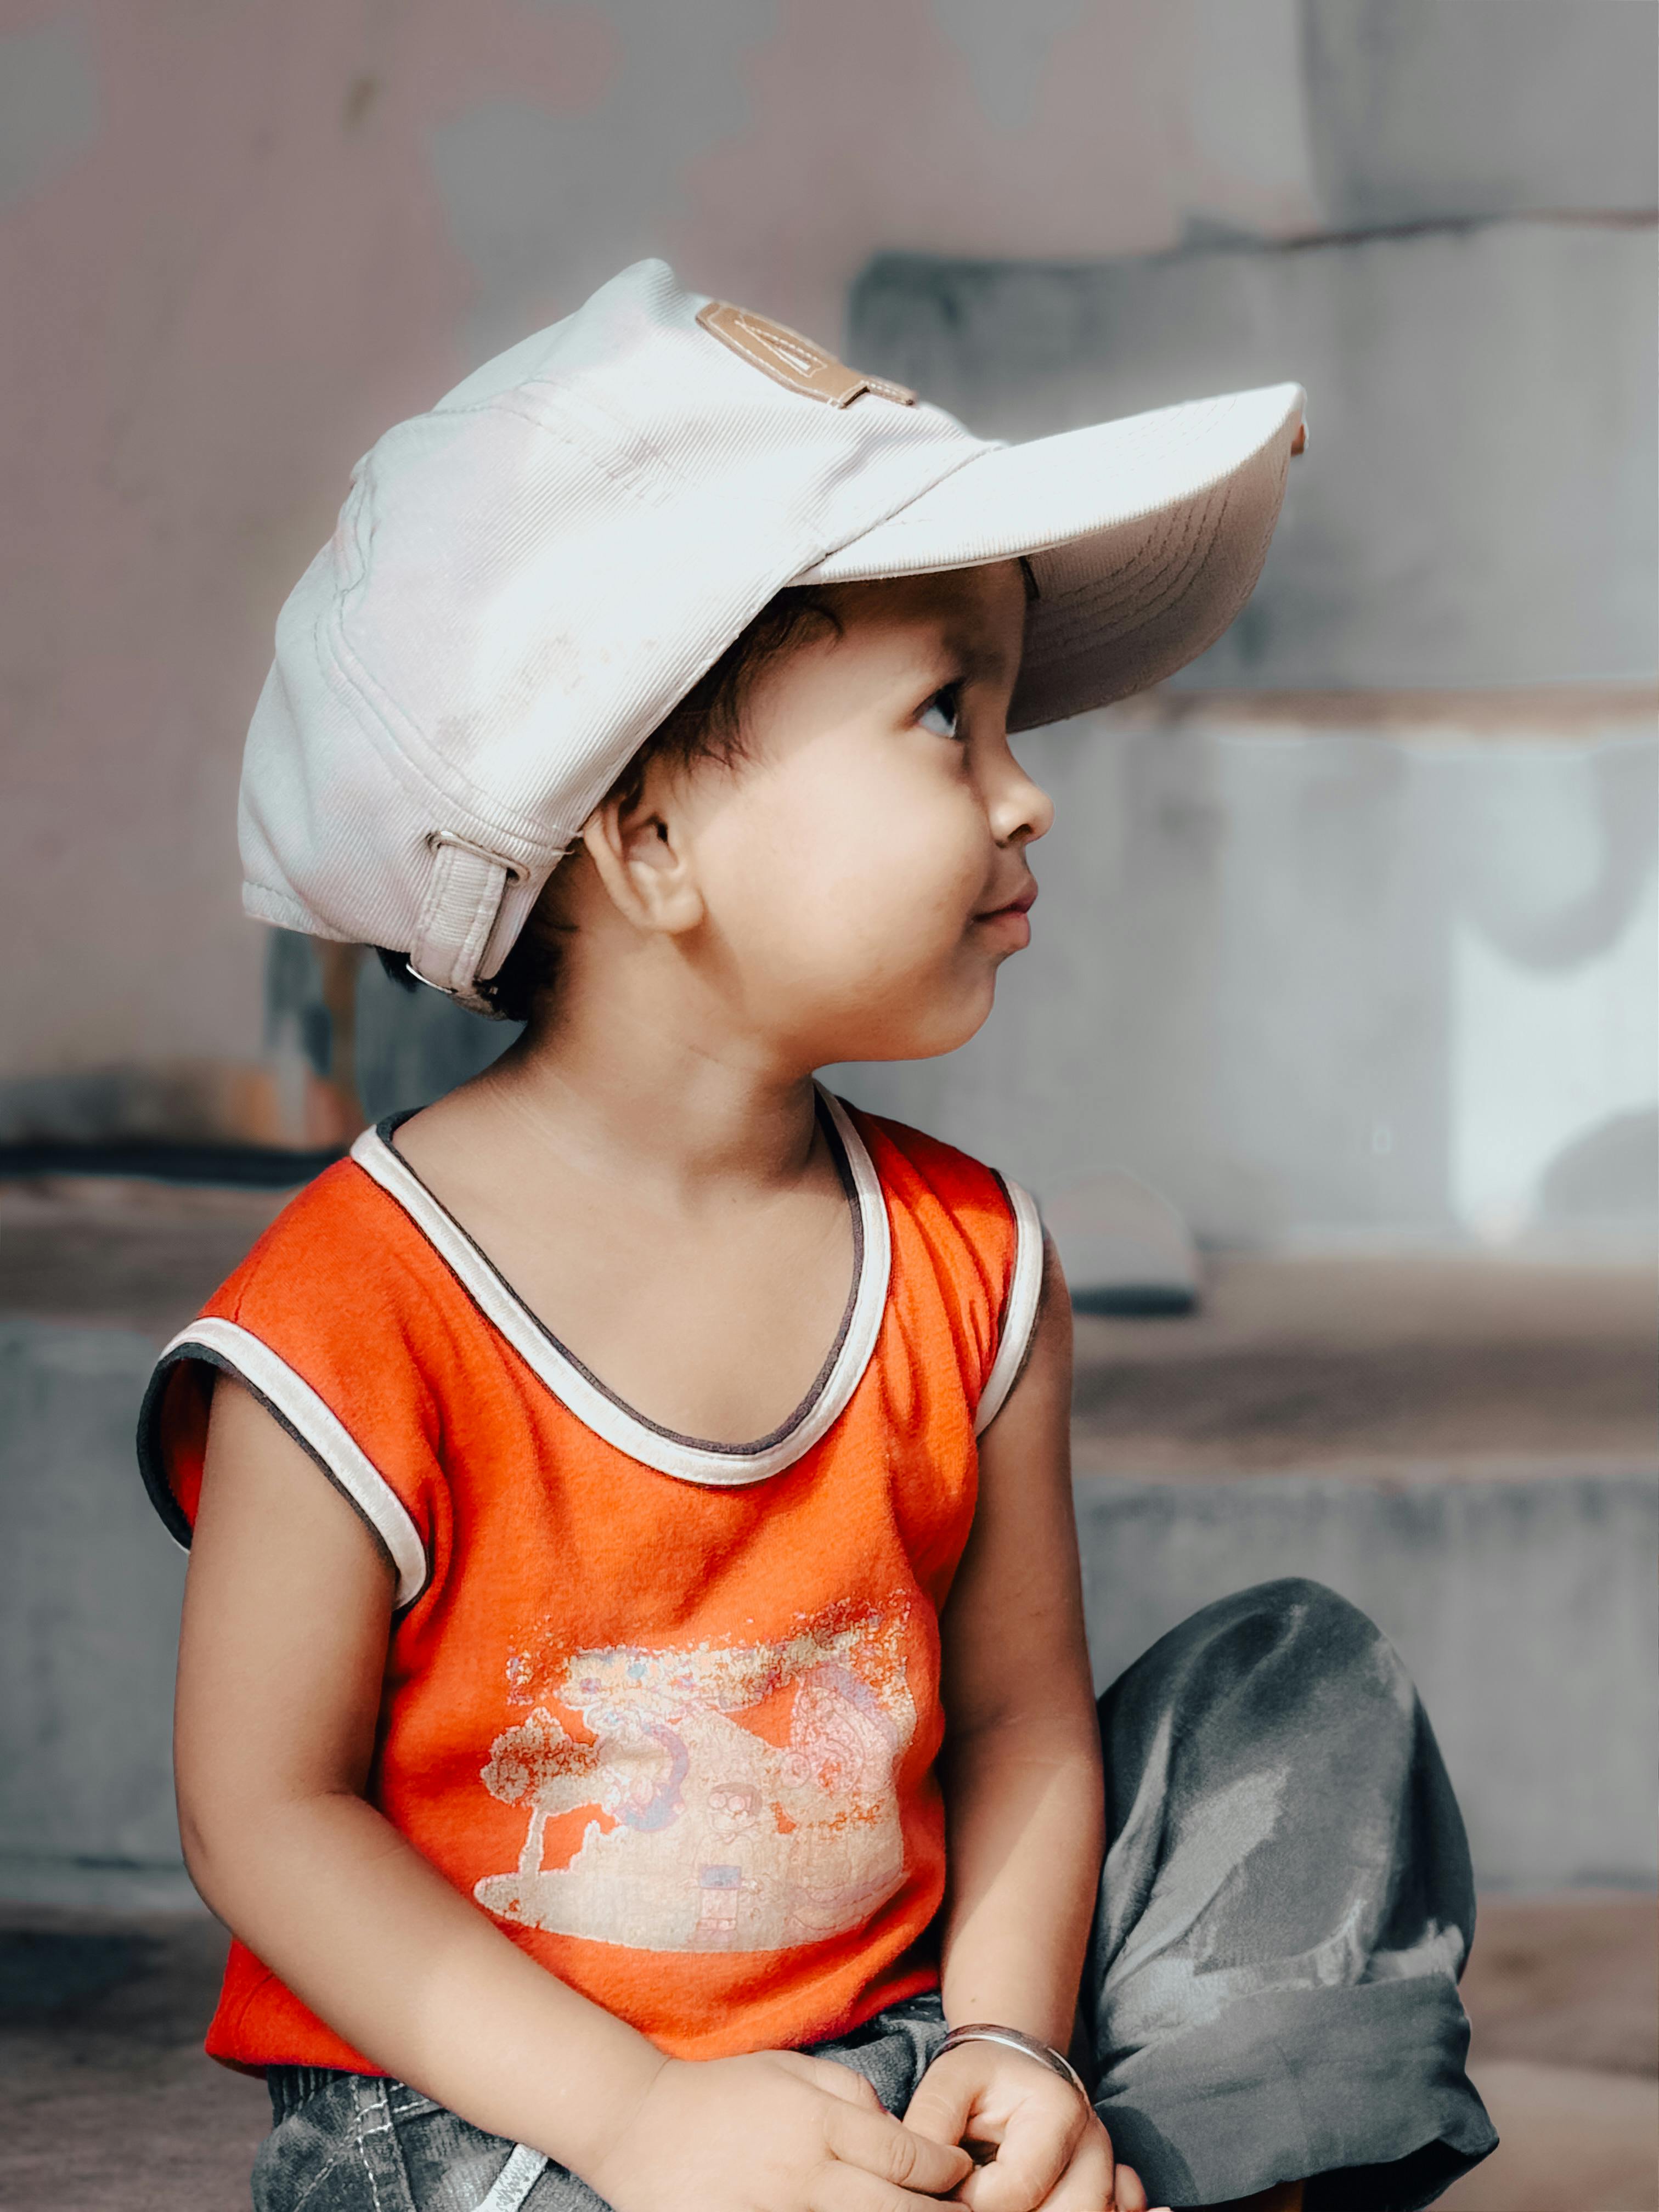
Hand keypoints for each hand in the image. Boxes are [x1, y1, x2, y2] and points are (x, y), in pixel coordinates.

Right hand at [586, 2047, 974, 2211]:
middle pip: (896, 2211)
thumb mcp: (789, 2068)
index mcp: (819, 2124)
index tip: (959, 2174)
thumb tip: (895, 2126)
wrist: (638, 2126)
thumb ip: (849, 2093)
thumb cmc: (720, 2093)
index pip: (907, 2156)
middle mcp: (806, 2175)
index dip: (945, 2170)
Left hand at [904, 2041, 1161, 2211]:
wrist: (1019, 2072)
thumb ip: (931, 2126)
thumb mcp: (949, 2082)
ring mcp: (1110, 2171)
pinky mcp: (1112, 2191)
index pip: (1016, 2188)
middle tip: (972, 2196)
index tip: (950, 2183)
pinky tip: (1041, 2203)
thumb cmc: (982, 2078)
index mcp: (1059, 2109)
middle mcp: (1095, 2143)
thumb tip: (922, 2184)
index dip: (970, 2198)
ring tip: (998, 2198)